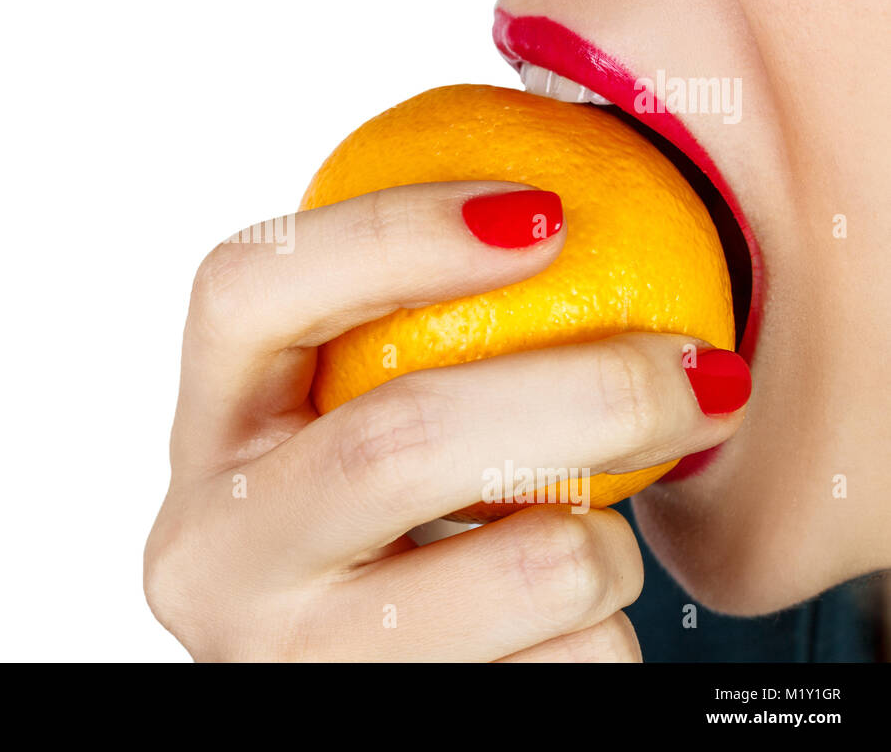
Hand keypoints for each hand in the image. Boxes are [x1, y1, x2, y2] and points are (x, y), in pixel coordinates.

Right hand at [144, 182, 745, 660]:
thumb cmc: (385, 522)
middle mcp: (214, 556)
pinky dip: (607, 633)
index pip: (245, 291)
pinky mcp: (399, 731)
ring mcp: (297, 662)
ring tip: (589, 533)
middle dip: (592, 387)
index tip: (546, 215)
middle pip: (400, 439)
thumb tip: (551, 204)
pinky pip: (573, 667)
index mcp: (204, 440)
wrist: (371, 680)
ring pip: (528, 569)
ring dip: (610, 537)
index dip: (392, 230)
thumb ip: (402, 326)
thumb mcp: (354, 415)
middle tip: (699, 370)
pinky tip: (558, 628)